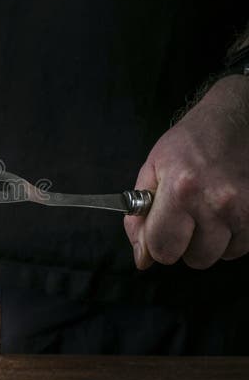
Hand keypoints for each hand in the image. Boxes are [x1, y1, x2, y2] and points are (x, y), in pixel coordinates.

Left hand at [124, 75, 248, 269]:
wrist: (237, 120)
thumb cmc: (192, 142)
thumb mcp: (153, 169)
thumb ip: (140, 216)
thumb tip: (142, 258)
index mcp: (181, 190)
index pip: (163, 249)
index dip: (158, 244)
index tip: (162, 231)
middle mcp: (215, 203)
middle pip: (195, 259)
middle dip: (187, 243)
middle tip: (189, 216)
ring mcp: (244, 210)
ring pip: (221, 256)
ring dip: (213, 240)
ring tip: (210, 209)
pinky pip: (242, 248)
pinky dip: (233, 236)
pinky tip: (228, 211)